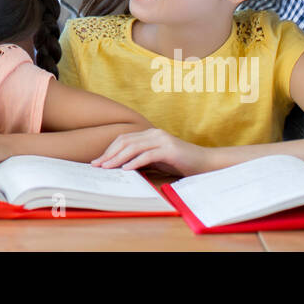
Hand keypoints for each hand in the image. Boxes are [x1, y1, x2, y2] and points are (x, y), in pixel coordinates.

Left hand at [90, 128, 211, 175]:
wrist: (205, 162)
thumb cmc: (181, 163)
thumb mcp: (157, 160)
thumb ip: (142, 160)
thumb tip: (120, 166)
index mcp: (150, 134)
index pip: (124, 139)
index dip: (110, 149)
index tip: (98, 161)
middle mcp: (154, 134)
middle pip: (125, 141)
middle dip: (109, 153)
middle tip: (98, 165)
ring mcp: (162, 140)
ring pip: (134, 147)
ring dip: (118, 158)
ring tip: (107, 167)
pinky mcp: (169, 150)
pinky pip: (148, 155)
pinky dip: (135, 162)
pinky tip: (126, 169)